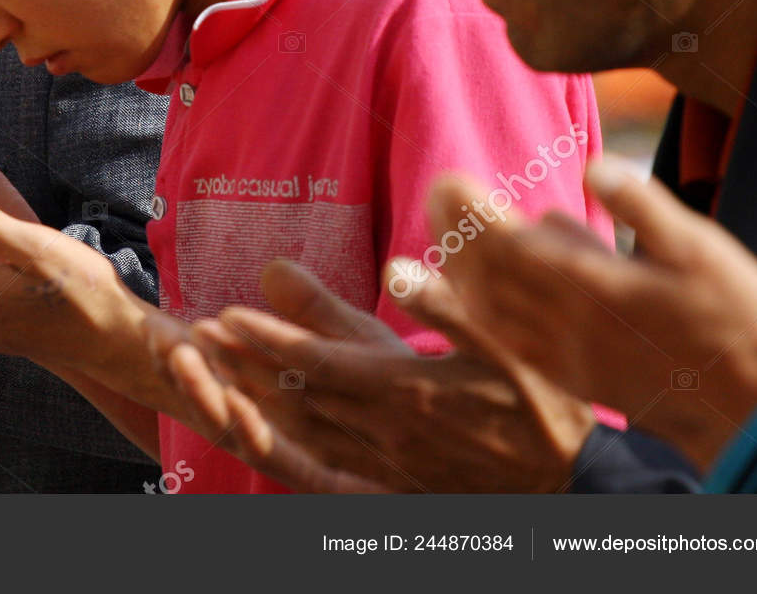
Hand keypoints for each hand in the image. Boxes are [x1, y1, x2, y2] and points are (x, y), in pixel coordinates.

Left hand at [173, 258, 598, 491]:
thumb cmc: (543, 403)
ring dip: (246, 401)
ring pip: (299, 430)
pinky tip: (250, 432)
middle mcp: (384, 429)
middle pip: (293, 396)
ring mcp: (384, 463)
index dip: (266, 339)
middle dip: (237, 364)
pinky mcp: (389, 488)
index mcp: (406, 388)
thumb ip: (449, 305)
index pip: (316, 362)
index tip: (224, 316)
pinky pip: (321, 470)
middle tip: (186, 336)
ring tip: (202, 373)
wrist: (570, 484)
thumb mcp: (508, 344)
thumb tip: (397, 268)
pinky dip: (280, 449)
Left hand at [427, 159, 756, 470]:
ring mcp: (566, 353)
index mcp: (595, 284)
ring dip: (455, 273)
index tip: (447, 179)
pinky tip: (464, 301)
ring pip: (491, 311)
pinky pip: (507, 345)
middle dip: (455, 231)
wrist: (748, 409)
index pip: (513, 242)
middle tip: (433, 191)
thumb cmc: (733, 322)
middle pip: (490, 273)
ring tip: (435, 238)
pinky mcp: (572, 376)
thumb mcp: (704, 252)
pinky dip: (476, 319)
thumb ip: (645, 209)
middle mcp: (569, 320)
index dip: (473, 212)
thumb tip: (594, 166)